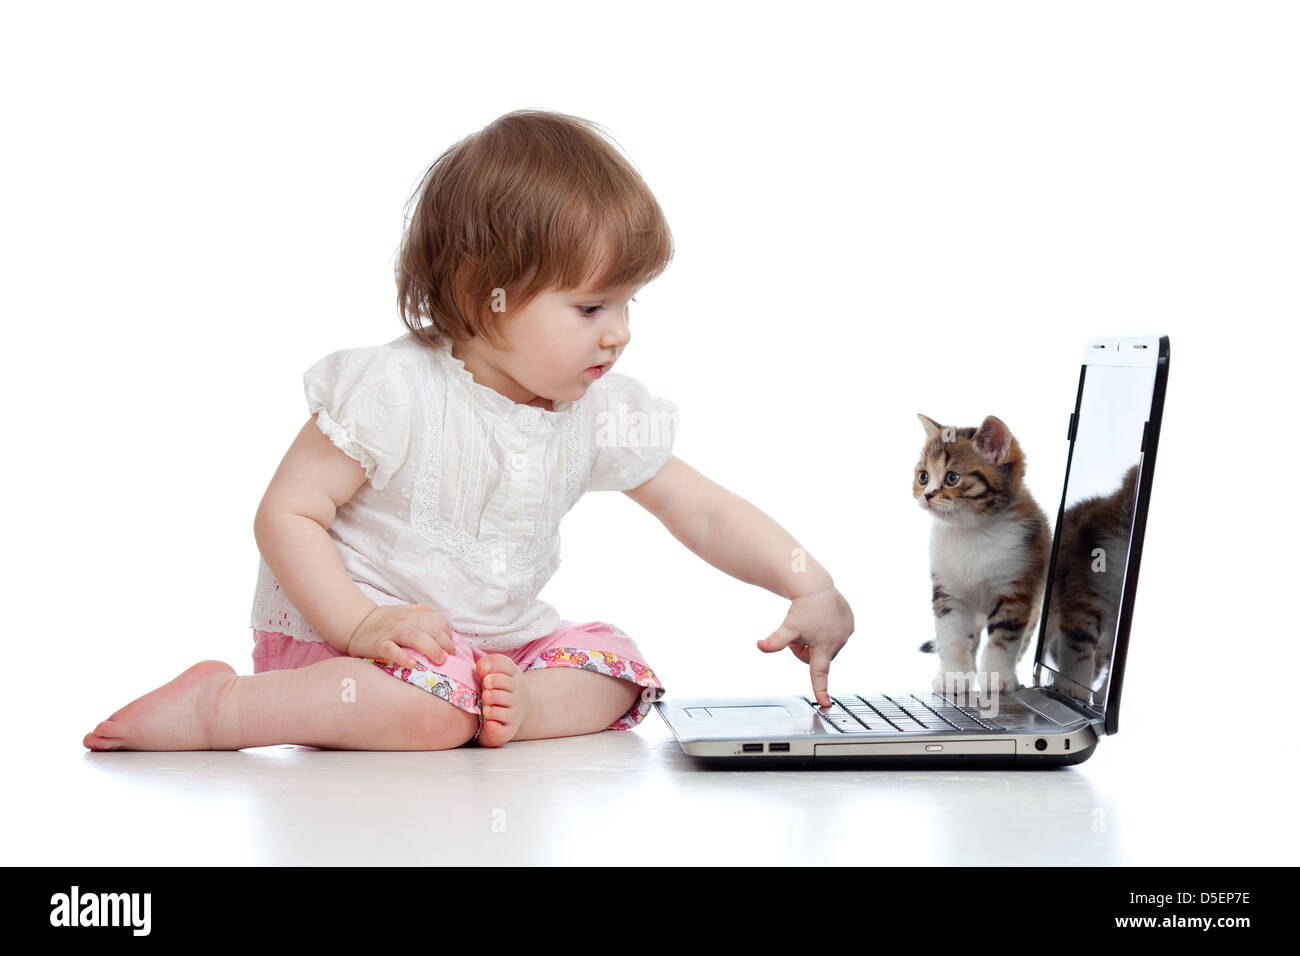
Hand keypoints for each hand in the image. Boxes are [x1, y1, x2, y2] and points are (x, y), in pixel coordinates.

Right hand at [346, 603, 457, 669]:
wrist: (357, 623)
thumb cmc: (386, 622)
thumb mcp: (407, 614)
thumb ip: (425, 618)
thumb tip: (446, 632)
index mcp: (414, 615)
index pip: (439, 622)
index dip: (448, 636)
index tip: (451, 651)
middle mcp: (405, 621)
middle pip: (431, 629)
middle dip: (445, 644)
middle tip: (450, 659)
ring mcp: (392, 632)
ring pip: (415, 636)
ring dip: (431, 648)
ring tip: (439, 661)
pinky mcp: (378, 644)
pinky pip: (391, 649)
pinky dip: (402, 656)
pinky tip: (411, 664)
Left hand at [756, 585, 853, 706]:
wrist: (815, 586)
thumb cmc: (801, 608)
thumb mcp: (788, 628)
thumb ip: (775, 641)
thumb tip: (760, 646)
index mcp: (823, 648)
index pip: (819, 674)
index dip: (821, 690)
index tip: (825, 704)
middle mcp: (838, 643)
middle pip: (817, 658)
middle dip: (808, 650)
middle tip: (802, 634)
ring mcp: (847, 633)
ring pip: (827, 646)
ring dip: (817, 640)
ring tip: (813, 623)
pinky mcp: (850, 624)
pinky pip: (836, 634)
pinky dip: (828, 629)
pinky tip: (822, 617)